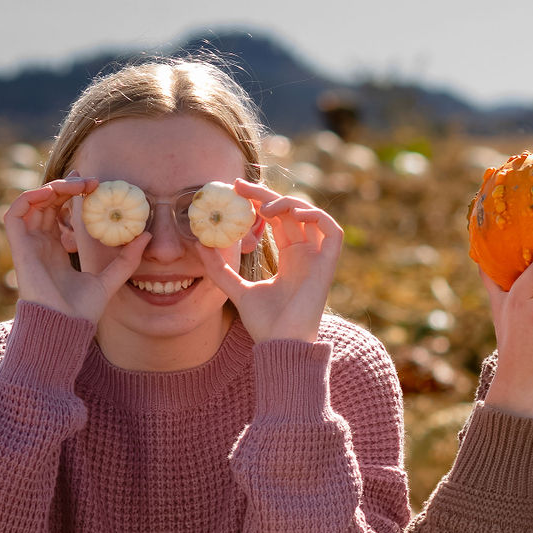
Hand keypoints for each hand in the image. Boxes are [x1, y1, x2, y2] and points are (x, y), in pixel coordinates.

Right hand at [6, 179, 149, 323]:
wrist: (65, 326)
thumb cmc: (83, 310)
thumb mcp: (111, 278)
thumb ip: (127, 259)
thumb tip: (147, 236)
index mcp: (57, 249)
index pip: (60, 212)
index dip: (73, 195)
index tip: (96, 184)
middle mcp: (41, 243)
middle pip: (47, 203)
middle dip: (67, 187)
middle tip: (91, 181)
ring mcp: (29, 244)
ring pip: (32, 203)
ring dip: (52, 187)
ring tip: (77, 184)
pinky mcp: (20, 247)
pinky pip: (15, 213)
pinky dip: (30, 197)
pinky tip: (52, 192)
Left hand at [196, 180, 337, 342]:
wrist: (281, 344)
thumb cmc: (265, 324)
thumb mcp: (236, 290)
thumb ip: (220, 269)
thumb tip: (200, 245)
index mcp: (290, 259)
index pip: (277, 220)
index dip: (259, 201)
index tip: (234, 191)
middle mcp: (306, 255)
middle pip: (291, 212)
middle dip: (266, 195)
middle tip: (239, 187)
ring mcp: (318, 259)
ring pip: (312, 215)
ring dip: (289, 203)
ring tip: (263, 207)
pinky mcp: (328, 265)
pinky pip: (332, 231)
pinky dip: (316, 215)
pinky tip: (290, 214)